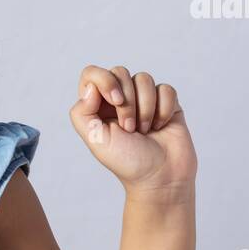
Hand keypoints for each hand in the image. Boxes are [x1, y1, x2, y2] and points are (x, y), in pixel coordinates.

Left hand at [69, 65, 196, 199]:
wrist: (160, 177)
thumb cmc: (126, 161)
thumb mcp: (95, 139)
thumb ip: (81, 112)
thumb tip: (91, 87)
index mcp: (97, 106)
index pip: (92, 74)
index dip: (104, 81)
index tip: (115, 101)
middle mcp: (119, 99)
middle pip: (120, 72)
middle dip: (127, 101)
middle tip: (129, 128)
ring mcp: (144, 99)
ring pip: (144, 79)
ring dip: (146, 108)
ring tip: (145, 130)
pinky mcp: (166, 103)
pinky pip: (166, 89)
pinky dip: (164, 109)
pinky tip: (161, 127)